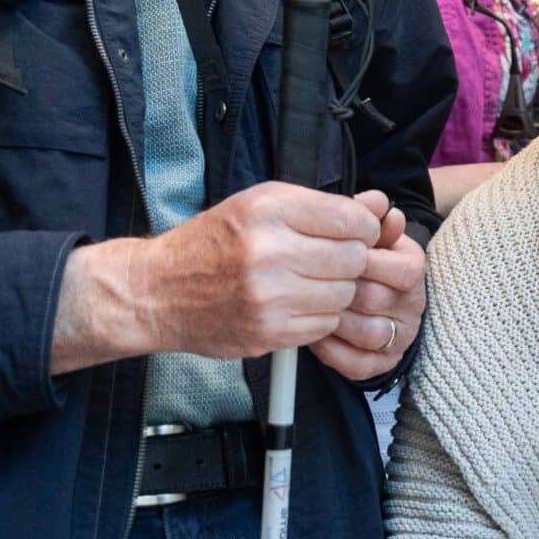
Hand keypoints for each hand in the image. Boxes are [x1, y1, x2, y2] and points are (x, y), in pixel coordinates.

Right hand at [54, 182, 384, 372]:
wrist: (158, 292)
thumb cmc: (212, 243)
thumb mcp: (259, 205)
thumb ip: (322, 205)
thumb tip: (379, 205)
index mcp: (268, 210)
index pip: (352, 219)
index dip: (362, 227)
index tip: (353, 232)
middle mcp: (269, 252)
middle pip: (354, 258)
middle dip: (351, 259)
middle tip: (331, 259)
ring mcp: (269, 297)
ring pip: (344, 294)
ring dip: (337, 289)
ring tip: (310, 281)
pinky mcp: (269, 332)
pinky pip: (325, 323)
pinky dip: (320, 315)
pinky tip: (297, 303)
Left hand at [311, 192, 424, 381]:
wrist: (365, 295)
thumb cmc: (358, 260)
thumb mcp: (362, 234)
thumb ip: (364, 215)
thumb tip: (376, 201)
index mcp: (414, 268)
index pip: (404, 269)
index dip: (365, 262)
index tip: (331, 254)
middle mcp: (413, 304)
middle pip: (378, 299)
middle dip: (341, 289)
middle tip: (309, 280)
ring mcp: (400, 336)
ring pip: (370, 333)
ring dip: (336, 320)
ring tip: (310, 306)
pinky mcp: (382, 363)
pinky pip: (359, 363)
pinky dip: (332, 350)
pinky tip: (314, 332)